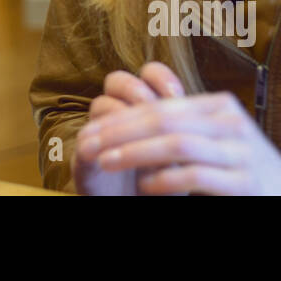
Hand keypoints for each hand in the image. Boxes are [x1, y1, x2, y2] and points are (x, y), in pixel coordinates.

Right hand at [73, 62, 184, 195]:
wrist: (143, 206)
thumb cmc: (169, 185)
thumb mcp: (183, 158)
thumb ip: (185, 139)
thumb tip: (196, 127)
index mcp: (146, 107)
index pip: (149, 74)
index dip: (160, 77)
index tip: (178, 95)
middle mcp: (120, 115)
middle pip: (117, 80)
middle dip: (135, 90)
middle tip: (151, 106)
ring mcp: (100, 134)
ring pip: (100, 104)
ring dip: (119, 117)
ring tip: (136, 137)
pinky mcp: (85, 158)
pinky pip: (84, 140)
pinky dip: (100, 145)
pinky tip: (116, 156)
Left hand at [79, 89, 280, 194]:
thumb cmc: (240, 165)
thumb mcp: (214, 136)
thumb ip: (180, 124)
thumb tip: (123, 119)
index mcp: (218, 106)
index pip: (160, 105)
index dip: (122, 118)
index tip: (91, 131)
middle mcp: (230, 122)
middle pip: (164, 120)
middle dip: (121, 132)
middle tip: (89, 144)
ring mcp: (241, 152)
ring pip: (178, 144)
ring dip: (136, 153)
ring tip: (106, 161)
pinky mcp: (247, 183)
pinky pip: (198, 176)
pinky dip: (166, 179)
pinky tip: (144, 185)